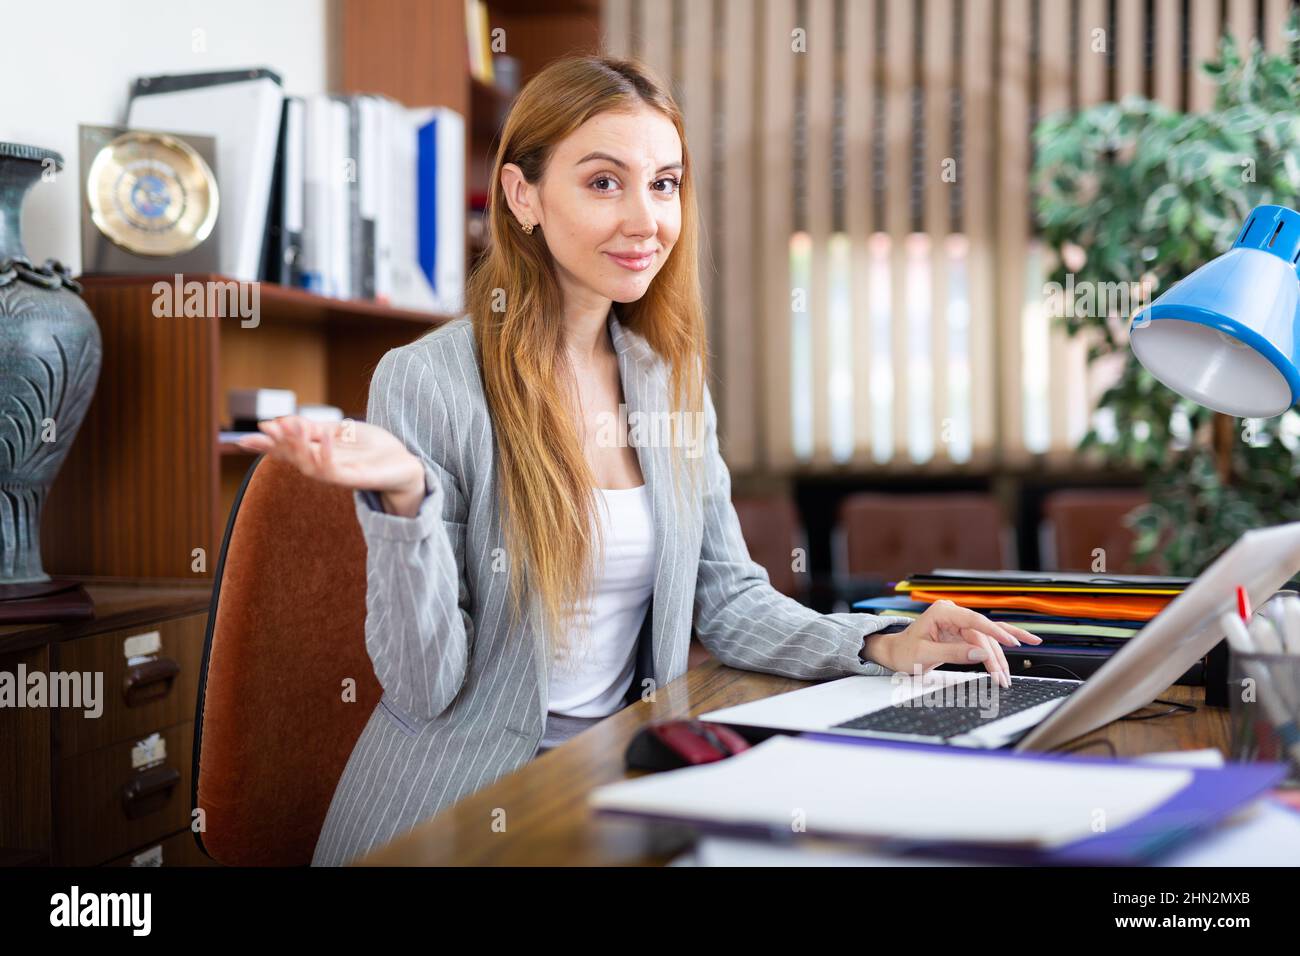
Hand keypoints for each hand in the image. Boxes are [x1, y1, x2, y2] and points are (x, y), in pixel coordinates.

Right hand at [235, 416, 425, 509]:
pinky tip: (323, 437)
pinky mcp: (355, 480)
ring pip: (308, 466)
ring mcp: (338, 476)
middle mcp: (323, 468)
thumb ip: (315, 429)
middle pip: (292, 459)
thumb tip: (282, 421)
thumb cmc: (373, 449)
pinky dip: (325, 453)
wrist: (405, 463)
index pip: (286, 451)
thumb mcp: (341, 431)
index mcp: (318, 455)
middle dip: (279, 443)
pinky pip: (333, 471)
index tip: (242, 439)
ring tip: (292, 425)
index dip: (265, 446)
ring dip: (297, 447)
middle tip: (268, 427)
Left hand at [863, 599, 1042, 687]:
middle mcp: (953, 613)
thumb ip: (953, 653)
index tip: (1011, 644)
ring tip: (1006, 677)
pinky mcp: (963, 632)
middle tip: (1002, 678)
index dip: (994, 632)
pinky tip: (1025, 640)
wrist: (896, 652)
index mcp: (942, 612)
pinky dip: (1003, 641)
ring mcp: (959, 621)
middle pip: (983, 635)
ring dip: (999, 658)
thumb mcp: (924, 655)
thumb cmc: (905, 652)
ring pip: (987, 639)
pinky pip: (986, 638)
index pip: (974, 620)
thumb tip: (981, 653)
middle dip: (995, 657)